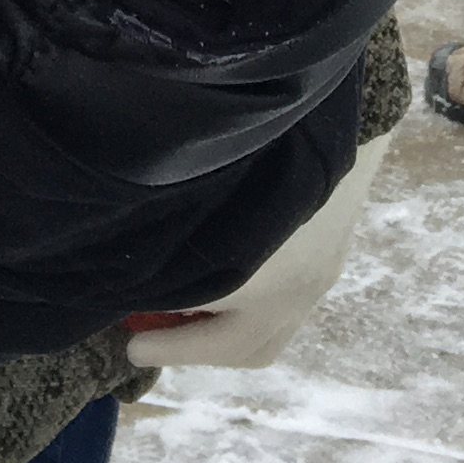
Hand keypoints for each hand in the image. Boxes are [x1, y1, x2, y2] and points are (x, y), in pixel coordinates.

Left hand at [126, 121, 395, 368]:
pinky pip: (291, 303)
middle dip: (201, 349)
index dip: (167, 346)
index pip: (208, 340)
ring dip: (233, 331)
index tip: (130, 345)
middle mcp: (294, 293)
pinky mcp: (333, 252)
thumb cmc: (254, 154)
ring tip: (194, 306)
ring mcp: (320, 274)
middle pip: (247, 349)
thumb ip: (168, 249)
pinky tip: (233, 272)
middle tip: (159, 334)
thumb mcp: (195, 202)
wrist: (325, 113)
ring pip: (274, 331)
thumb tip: (140, 278)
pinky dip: (257, 306)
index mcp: (257, 286)